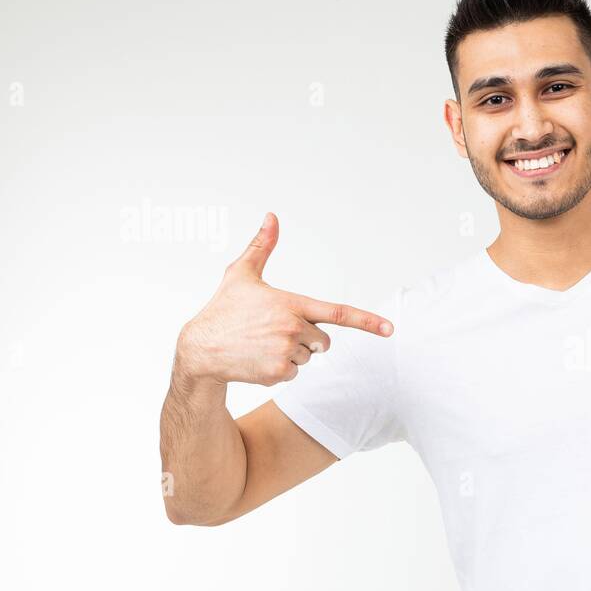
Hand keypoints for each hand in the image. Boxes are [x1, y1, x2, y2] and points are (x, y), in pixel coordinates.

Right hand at [175, 213, 393, 386]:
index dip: (367, 321)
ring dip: (292, 354)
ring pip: (308, 357)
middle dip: (308, 339)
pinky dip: (279, 369)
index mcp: (290, 304)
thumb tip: (272, 217)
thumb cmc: (224, 309)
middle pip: (324, 341)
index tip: (390, 329)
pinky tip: (258, 359)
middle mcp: (292, 328)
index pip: (337, 312)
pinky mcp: (277, 374)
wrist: (200, 349)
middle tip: (275, 332)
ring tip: (262, 345)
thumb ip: (262, 247)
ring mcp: (285, 352)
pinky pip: (294, 373)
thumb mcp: (241, 274)